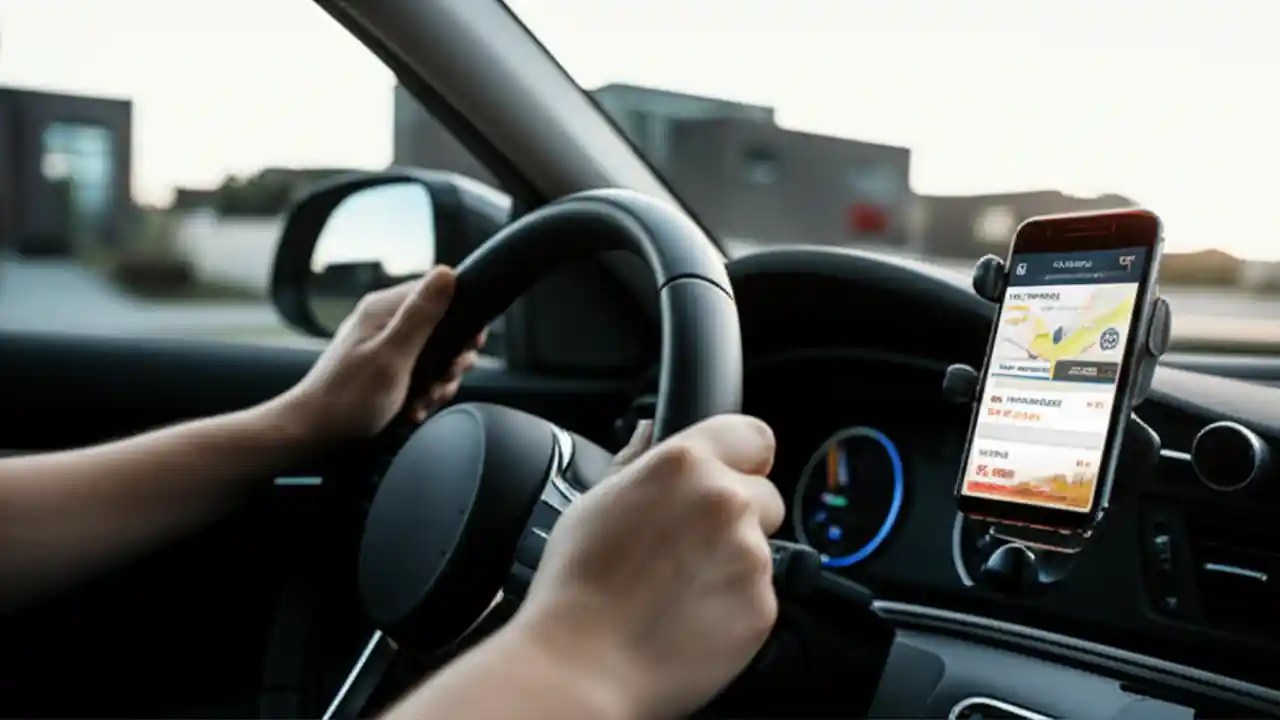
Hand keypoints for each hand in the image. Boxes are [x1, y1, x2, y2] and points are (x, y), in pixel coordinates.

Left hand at [281, 266, 484, 441]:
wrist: (312, 432)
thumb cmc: (347, 398)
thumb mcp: (392, 356)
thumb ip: (421, 316)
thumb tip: (447, 274)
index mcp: (384, 309)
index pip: (437, 290)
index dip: (461, 318)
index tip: (467, 346)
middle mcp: (383, 321)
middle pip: (441, 326)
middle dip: (451, 358)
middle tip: (442, 380)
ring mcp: (382, 344)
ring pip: (433, 354)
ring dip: (438, 381)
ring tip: (424, 400)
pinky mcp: (383, 367)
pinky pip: (418, 372)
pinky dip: (422, 392)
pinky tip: (414, 407)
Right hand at [512, 414, 783, 717]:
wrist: (583, 663)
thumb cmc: (577, 585)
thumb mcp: (595, 503)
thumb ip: (637, 462)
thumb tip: (651, 432)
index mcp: (684, 464)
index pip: (753, 435)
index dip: (743, 459)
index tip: (732, 475)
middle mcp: (725, 502)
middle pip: (764, 496)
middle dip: (738, 516)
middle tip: (689, 545)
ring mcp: (749, 555)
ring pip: (760, 549)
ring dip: (732, 563)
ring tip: (677, 588)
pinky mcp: (761, 606)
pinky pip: (758, 595)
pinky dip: (732, 604)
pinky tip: (688, 615)